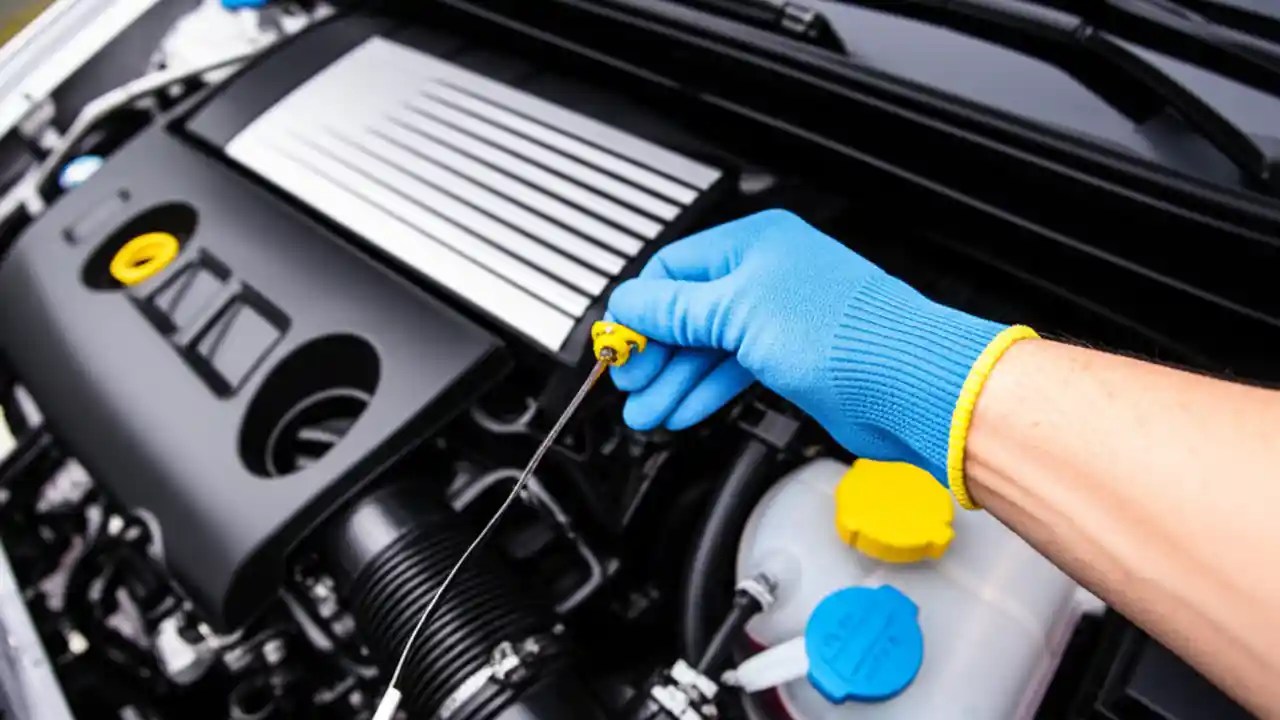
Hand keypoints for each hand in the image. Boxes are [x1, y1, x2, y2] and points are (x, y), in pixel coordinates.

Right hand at [606, 210, 1005, 481]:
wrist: (908, 381)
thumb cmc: (843, 331)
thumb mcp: (737, 312)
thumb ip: (675, 310)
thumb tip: (628, 305)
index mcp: (751, 245)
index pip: (672, 272)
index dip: (639, 312)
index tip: (616, 346)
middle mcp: (764, 277)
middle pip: (686, 313)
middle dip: (653, 353)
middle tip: (627, 385)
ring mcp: (778, 319)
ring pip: (707, 347)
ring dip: (673, 380)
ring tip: (646, 411)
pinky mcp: (790, 359)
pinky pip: (732, 371)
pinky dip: (704, 391)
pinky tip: (681, 411)